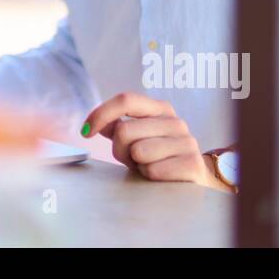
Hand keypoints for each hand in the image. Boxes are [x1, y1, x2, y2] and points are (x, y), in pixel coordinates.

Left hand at [82, 92, 231, 191]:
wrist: (193, 179)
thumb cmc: (158, 157)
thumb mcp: (135, 138)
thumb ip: (115, 126)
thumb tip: (93, 124)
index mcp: (160, 109)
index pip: (126, 100)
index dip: (101, 114)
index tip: (86, 132)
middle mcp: (176, 121)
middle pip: (124, 131)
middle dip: (120, 150)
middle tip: (133, 159)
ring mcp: (187, 142)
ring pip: (138, 151)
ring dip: (138, 164)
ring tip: (149, 166)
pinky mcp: (192, 164)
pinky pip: (153, 170)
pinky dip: (150, 176)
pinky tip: (161, 176)